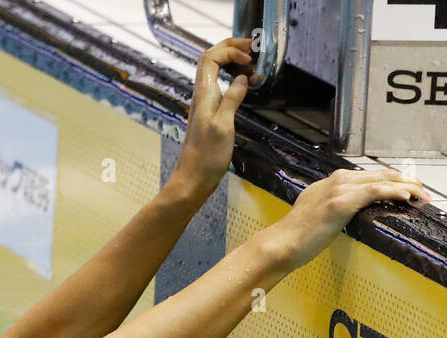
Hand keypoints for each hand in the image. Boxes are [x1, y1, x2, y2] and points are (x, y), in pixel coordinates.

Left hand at [167, 38, 253, 200]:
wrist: (193, 179)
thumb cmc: (207, 158)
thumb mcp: (224, 126)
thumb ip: (232, 99)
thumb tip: (242, 78)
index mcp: (204, 95)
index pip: (211, 57)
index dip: (230, 50)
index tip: (249, 57)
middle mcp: (201, 96)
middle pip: (211, 59)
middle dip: (231, 49)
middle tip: (253, 51)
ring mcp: (204, 104)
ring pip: (215, 71)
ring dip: (232, 62)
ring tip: (252, 65)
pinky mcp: (209, 114)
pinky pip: (219, 86)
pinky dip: (232, 78)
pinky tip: (245, 85)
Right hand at [268, 169, 427, 269]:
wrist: (281, 244)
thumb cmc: (296, 238)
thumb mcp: (316, 217)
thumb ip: (332, 211)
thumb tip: (346, 218)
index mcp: (330, 183)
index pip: (368, 176)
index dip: (391, 179)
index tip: (407, 188)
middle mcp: (336, 180)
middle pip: (379, 173)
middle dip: (404, 179)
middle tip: (422, 189)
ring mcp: (339, 189)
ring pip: (381, 179)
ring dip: (406, 186)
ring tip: (422, 194)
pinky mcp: (341, 202)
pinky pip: (375, 191)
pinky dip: (395, 191)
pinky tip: (408, 196)